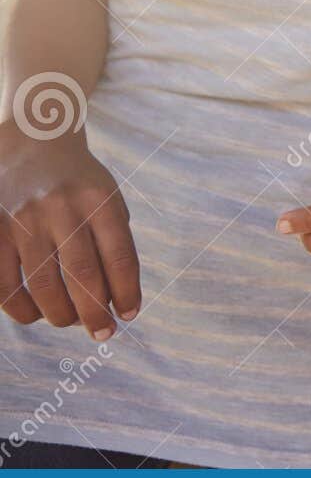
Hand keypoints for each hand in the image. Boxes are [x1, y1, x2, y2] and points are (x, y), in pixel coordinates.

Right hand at [0, 121, 139, 338]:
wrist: (33, 144)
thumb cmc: (79, 182)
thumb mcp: (108, 198)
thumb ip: (114, 242)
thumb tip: (117, 299)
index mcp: (100, 201)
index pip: (120, 257)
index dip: (127, 292)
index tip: (130, 315)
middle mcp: (62, 210)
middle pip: (82, 276)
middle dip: (95, 314)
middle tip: (103, 333)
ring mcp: (24, 221)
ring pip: (42, 286)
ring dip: (60, 315)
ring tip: (70, 321)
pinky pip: (4, 285)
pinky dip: (21, 308)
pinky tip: (35, 314)